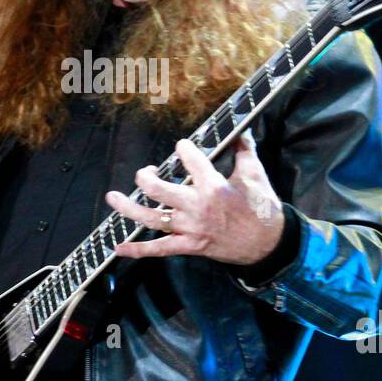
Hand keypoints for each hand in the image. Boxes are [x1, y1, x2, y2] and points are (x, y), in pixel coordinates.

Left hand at [105, 130, 283, 265]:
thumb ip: (244, 150)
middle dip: (145, 178)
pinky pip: (159, 249)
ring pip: (152, 218)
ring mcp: (190, 228)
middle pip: (158, 190)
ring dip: (128, 208)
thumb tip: (241, 131)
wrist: (269, 245)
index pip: (189, 159)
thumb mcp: (256, 175)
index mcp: (213, 186)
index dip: (183, 148)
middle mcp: (197, 207)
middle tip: (145, 172)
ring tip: (112, 197)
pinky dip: (138, 250)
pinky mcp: (190, 246)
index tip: (181, 147)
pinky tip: (118, 247)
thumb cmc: (262, 208)